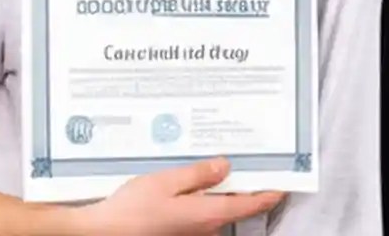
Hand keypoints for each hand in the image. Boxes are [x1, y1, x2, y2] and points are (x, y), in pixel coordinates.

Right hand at [76, 157, 284, 235]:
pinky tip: (192, 181)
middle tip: (251, 160)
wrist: (102, 234)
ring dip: (221, 189)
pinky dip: (203, 196)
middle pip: (236, 206)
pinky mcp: (178, 232)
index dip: (271, 193)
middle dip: (244, 184)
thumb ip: (199, 174)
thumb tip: (226, 166)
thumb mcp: (167, 182)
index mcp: (208, 214)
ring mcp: (192, 233)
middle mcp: (205, 228)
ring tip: (220, 164)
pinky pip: (201, 213)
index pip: (252, 204)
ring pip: (217, 209)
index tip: (285, 181)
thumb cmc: (131, 211)